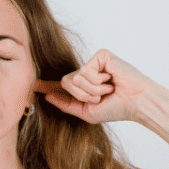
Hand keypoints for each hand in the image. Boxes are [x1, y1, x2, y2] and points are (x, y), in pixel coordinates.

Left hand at [35, 49, 155, 123]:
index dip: (46, 85)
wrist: (136, 102)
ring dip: (92, 90)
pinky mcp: (101, 55)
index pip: (62, 85)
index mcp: (83, 86)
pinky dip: (97, 81)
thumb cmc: (117, 108)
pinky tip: (111, 80)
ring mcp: (94, 63)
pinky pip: (85, 71)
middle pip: (66, 83)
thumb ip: (67, 105)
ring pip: (75, 78)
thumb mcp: (87, 112)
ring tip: (109, 89)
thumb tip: (48, 97)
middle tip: (100, 97)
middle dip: (82, 95)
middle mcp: (87, 72)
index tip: (32, 86)